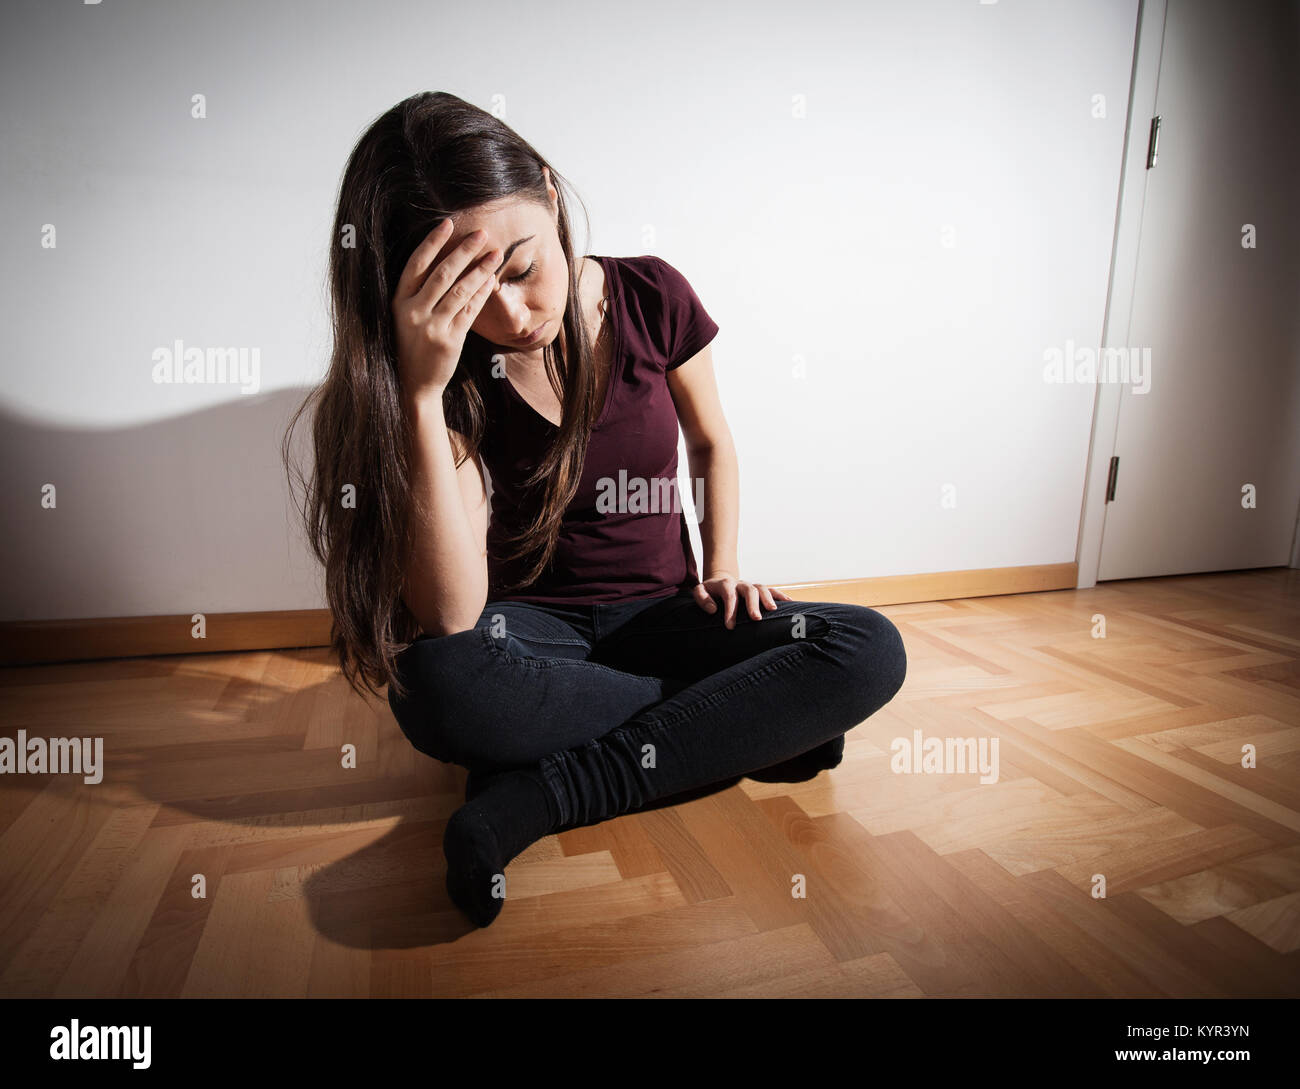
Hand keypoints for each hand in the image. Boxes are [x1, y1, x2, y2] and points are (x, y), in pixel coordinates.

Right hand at [391, 218, 499, 398]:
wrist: (413, 384)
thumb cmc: (412, 346)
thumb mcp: (406, 317)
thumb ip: (419, 293)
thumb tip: (445, 262)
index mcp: (399, 301)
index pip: (416, 264)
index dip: (432, 242)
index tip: (448, 223)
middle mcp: (412, 311)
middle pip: (441, 273)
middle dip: (464, 251)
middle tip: (482, 234)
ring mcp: (431, 326)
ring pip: (459, 290)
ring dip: (480, 269)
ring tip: (496, 254)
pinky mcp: (449, 340)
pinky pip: (469, 311)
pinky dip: (482, 294)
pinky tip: (493, 280)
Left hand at [692, 573, 793, 628]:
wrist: (719, 581)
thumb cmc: (710, 592)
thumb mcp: (700, 592)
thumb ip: (702, 599)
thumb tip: (712, 610)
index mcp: (725, 584)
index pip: (729, 595)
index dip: (730, 610)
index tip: (730, 626)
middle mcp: (740, 583)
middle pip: (749, 590)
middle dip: (753, 604)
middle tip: (756, 618)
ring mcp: (751, 586)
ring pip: (762, 588)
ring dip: (768, 598)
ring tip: (773, 610)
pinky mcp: (759, 590)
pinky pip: (772, 590)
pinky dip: (781, 595)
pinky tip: (789, 602)